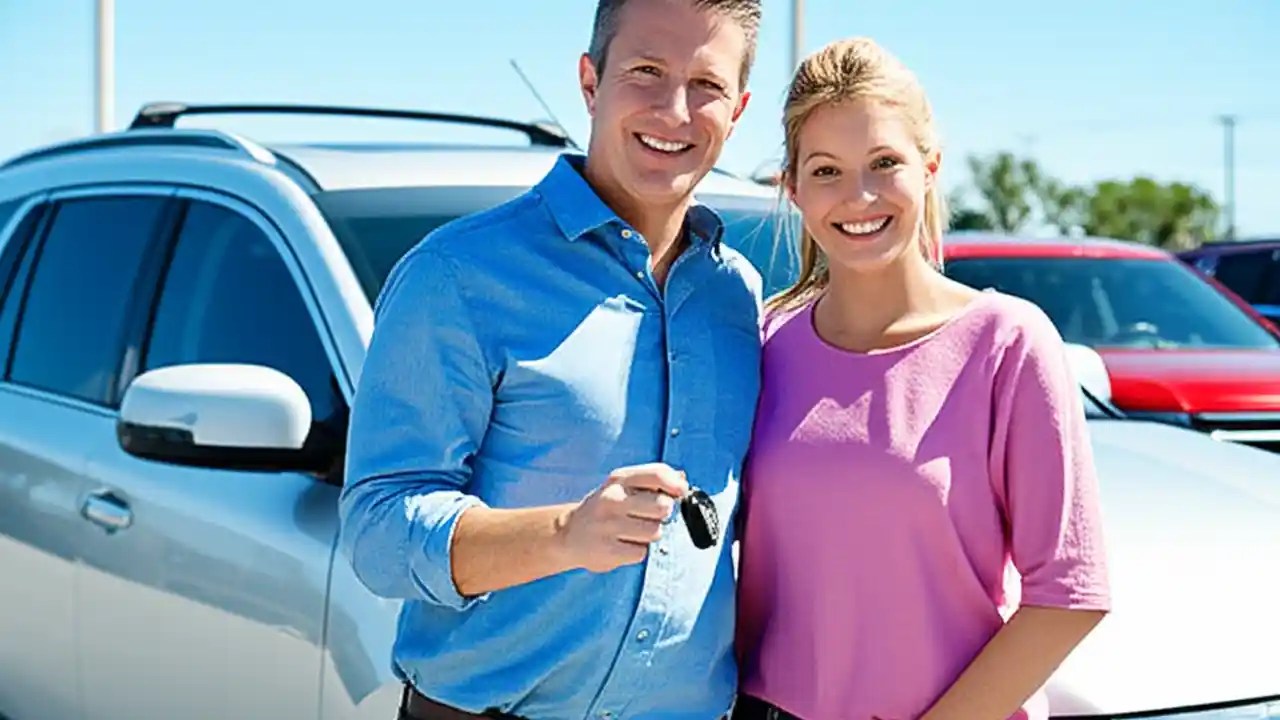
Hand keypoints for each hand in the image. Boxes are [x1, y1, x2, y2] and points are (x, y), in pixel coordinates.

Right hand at [558, 463, 688, 573]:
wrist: (568, 534)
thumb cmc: (605, 508)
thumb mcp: (623, 486)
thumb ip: (653, 480)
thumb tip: (682, 479)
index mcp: (619, 479)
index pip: (657, 474)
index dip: (676, 484)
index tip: (680, 492)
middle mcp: (613, 499)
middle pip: (663, 505)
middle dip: (662, 514)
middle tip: (647, 516)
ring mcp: (609, 525)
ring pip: (655, 531)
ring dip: (649, 535)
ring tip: (630, 531)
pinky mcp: (608, 550)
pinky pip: (641, 552)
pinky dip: (637, 551)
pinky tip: (622, 544)